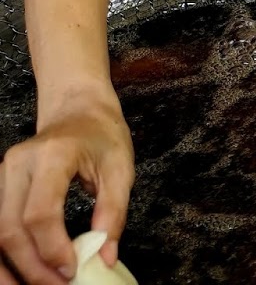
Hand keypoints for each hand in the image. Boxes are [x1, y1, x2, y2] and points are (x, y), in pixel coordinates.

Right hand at [0, 98, 132, 284]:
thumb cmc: (102, 136)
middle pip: (11, 227)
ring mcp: (2, 174)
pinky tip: (15, 275)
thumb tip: (105, 256)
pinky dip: (3, 255)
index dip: (52, 249)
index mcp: (52, 155)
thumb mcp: (120, 168)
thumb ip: (113, 212)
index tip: (70, 272)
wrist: (77, 109)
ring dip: (10, 267)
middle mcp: (17, 164)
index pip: (41, 212)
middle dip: (32, 266)